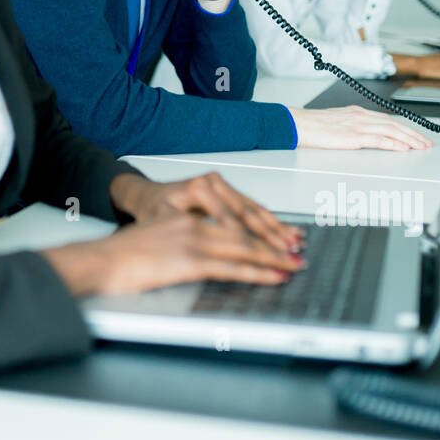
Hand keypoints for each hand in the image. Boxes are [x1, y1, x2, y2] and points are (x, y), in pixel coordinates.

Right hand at [41, 212, 305, 297]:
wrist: (101, 261)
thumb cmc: (123, 256)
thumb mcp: (159, 240)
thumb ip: (183, 243)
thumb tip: (207, 258)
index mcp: (186, 216)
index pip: (233, 219)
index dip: (260, 228)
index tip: (279, 237)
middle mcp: (193, 223)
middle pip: (244, 230)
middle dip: (274, 242)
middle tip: (296, 251)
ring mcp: (191, 240)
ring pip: (243, 246)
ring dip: (273, 257)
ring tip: (293, 265)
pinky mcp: (188, 261)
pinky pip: (231, 266)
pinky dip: (257, 272)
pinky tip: (272, 276)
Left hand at [109, 169, 301, 253]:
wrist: (144, 196)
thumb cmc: (152, 210)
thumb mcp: (165, 225)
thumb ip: (191, 236)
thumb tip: (217, 255)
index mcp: (199, 187)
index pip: (229, 219)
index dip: (248, 240)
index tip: (263, 258)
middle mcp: (213, 182)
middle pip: (247, 213)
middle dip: (271, 236)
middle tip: (290, 253)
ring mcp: (221, 184)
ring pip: (253, 210)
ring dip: (276, 228)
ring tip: (295, 242)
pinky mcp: (227, 190)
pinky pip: (252, 207)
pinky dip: (270, 221)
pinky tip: (286, 230)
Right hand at [289, 105, 432, 150]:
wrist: (297, 124)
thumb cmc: (310, 126)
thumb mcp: (335, 123)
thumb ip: (350, 128)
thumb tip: (360, 137)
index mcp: (356, 113)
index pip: (387, 119)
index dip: (404, 127)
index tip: (415, 134)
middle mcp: (360, 116)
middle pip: (394, 123)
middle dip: (413, 133)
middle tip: (426, 142)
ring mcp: (358, 125)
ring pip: (392, 130)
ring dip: (409, 139)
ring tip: (421, 146)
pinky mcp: (354, 136)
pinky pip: (380, 139)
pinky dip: (394, 143)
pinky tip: (403, 148)